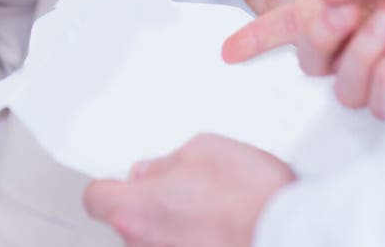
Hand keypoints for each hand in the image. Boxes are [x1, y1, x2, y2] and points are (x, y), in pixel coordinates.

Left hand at [84, 133, 294, 246]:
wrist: (288, 236)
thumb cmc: (252, 197)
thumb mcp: (206, 148)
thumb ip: (168, 160)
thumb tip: (156, 170)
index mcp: (138, 209)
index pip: (96, 198)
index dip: (111, 184)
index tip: (124, 178)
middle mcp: (144, 246)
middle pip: (128, 221)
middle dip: (150, 204)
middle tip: (183, 187)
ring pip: (155, 241)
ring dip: (172, 227)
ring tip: (210, 210)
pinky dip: (192, 242)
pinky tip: (219, 230)